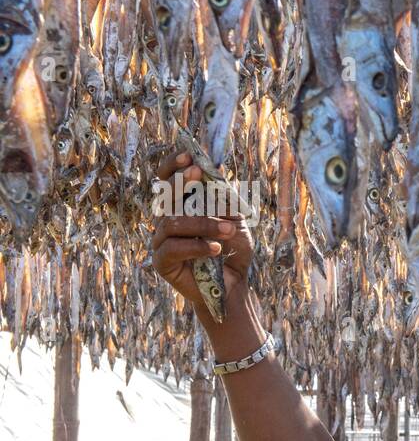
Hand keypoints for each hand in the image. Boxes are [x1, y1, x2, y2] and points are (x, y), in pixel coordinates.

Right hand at [149, 151, 254, 321]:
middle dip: (180, 183)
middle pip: (164, 196)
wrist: (234, 283)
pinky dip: (196, 246)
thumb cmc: (232, 248)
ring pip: (172, 223)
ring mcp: (161, 241)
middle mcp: (167, 220)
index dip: (173, 167)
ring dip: (203, 223)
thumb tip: (216, 170)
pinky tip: (216, 248)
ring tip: (229, 230)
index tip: (188, 157)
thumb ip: (224, 199)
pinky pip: (172, 249)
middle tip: (197, 174)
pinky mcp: (162, 263)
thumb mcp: (235, 219)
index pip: (168, 181)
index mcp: (182, 206)